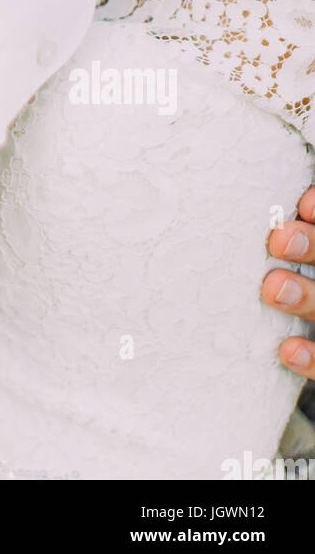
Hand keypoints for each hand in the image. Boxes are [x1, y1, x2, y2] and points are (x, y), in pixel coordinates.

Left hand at [265, 188, 314, 376]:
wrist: (302, 336)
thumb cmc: (281, 274)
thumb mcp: (286, 255)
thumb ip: (283, 235)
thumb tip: (245, 194)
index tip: (304, 204)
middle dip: (314, 247)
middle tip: (280, 240)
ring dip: (307, 299)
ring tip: (272, 289)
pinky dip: (312, 358)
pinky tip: (287, 350)